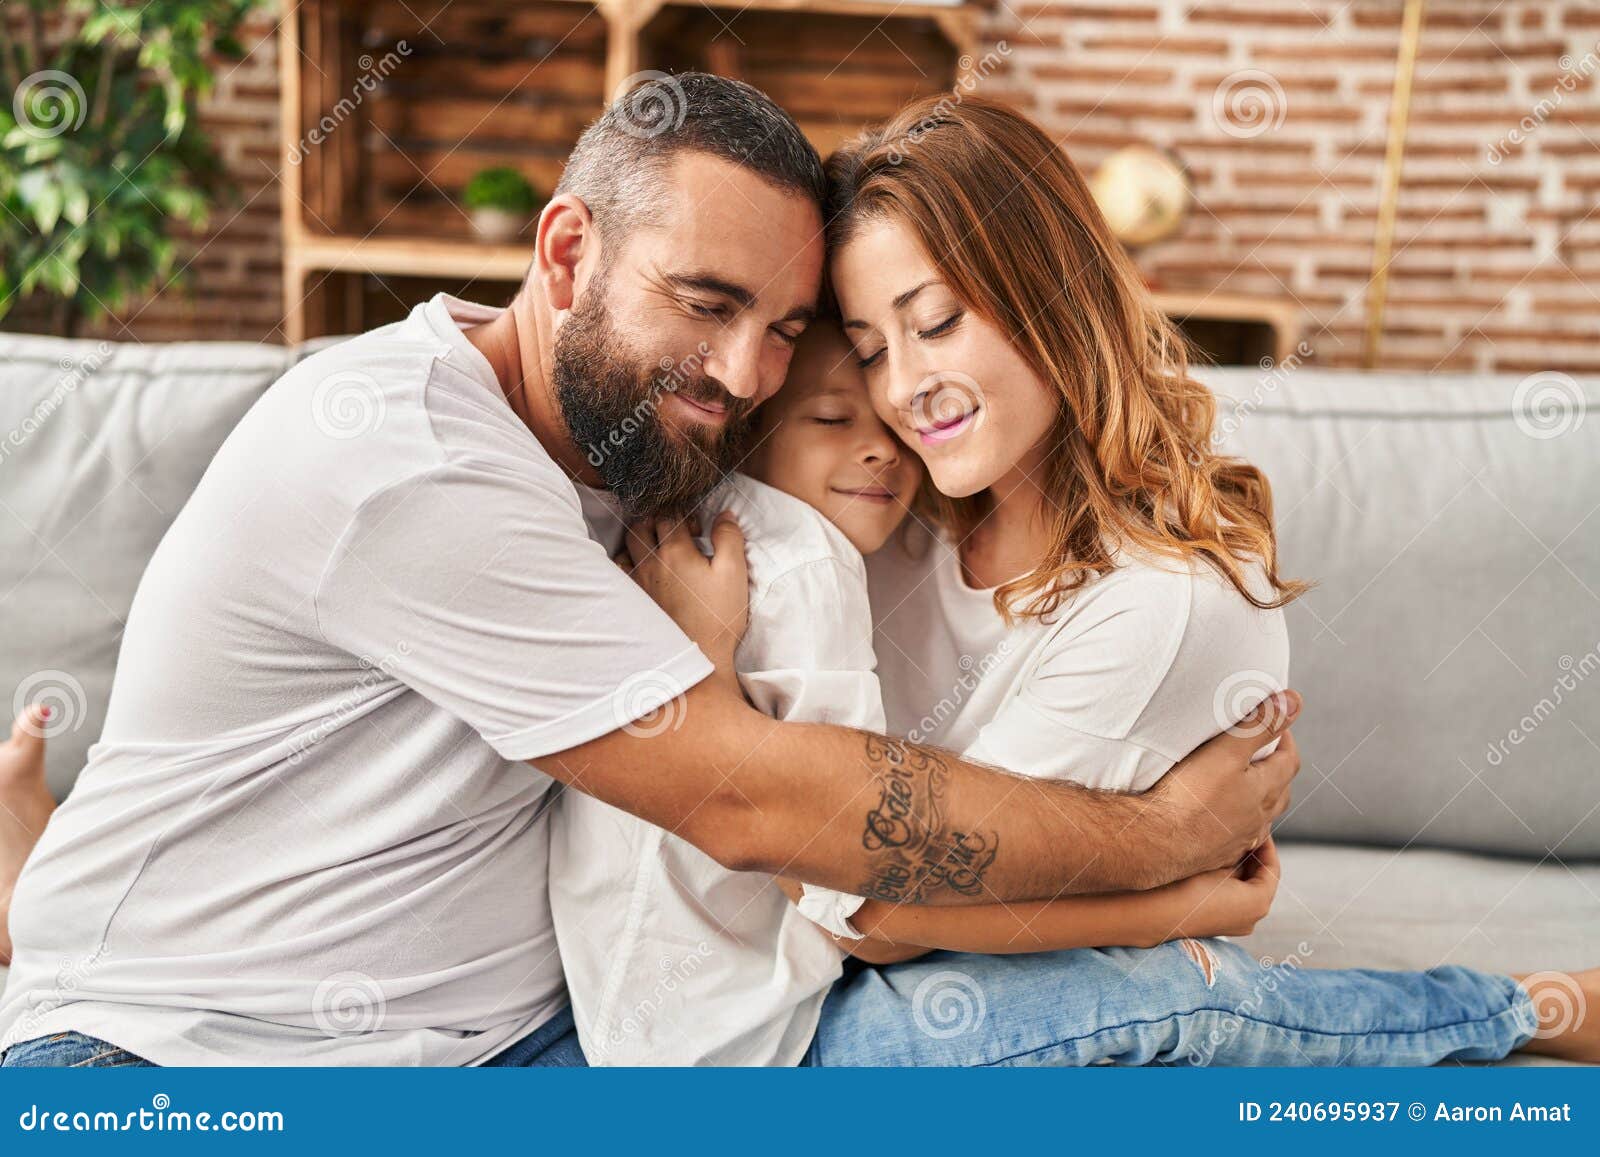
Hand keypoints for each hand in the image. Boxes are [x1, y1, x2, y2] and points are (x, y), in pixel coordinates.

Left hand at [620, 513, 748, 674]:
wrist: (699, 657)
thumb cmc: (718, 616)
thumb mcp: (734, 573)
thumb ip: (729, 538)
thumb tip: (724, 514)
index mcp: (675, 551)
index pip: (669, 515)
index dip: (683, 515)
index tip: (696, 530)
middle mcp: (650, 563)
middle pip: (641, 525)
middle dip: (657, 521)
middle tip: (675, 534)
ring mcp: (637, 582)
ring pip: (626, 546)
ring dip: (640, 540)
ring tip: (657, 549)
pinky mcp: (632, 601)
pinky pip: (619, 572)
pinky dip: (627, 563)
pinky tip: (643, 571)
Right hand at [1141, 691, 1300, 886]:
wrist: (1157, 842)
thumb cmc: (1189, 796)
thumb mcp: (1227, 750)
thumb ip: (1260, 725)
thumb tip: (1294, 701)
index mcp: (1266, 790)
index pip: (1289, 760)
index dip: (1285, 738)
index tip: (1273, 725)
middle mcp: (1259, 818)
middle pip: (1280, 789)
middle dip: (1275, 766)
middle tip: (1261, 749)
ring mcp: (1240, 838)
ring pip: (1262, 815)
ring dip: (1259, 796)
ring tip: (1244, 781)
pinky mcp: (1219, 853)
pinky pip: (1240, 834)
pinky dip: (1239, 820)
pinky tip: (1225, 816)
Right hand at [1161, 839, 1280, 942]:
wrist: (1155, 914)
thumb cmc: (1187, 886)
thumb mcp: (1219, 862)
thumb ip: (1239, 852)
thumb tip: (1247, 841)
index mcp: (1259, 902)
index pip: (1272, 868)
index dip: (1266, 845)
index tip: (1258, 827)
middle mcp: (1253, 918)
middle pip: (1260, 879)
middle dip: (1253, 856)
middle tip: (1245, 832)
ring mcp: (1237, 924)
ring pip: (1246, 889)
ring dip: (1241, 868)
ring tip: (1230, 845)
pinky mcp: (1220, 924)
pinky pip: (1234, 898)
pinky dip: (1231, 881)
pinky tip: (1216, 864)